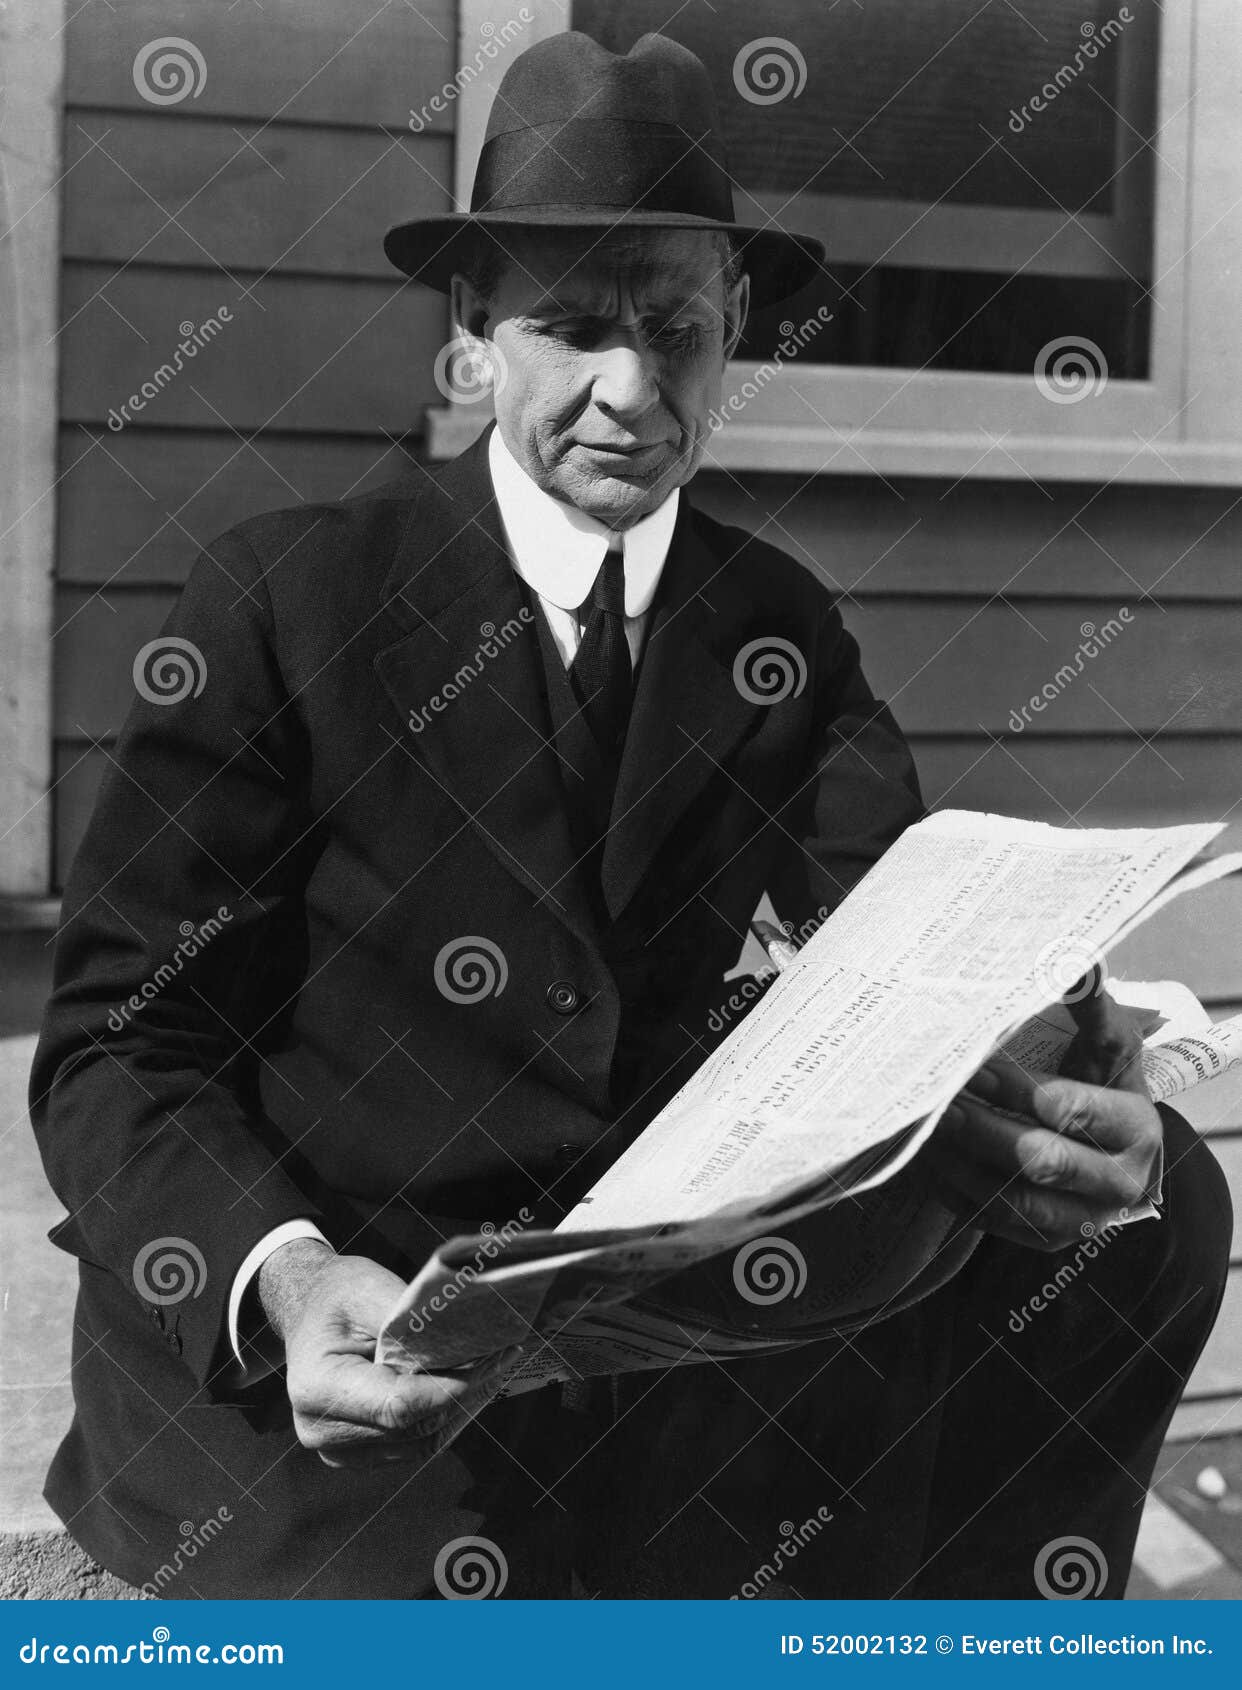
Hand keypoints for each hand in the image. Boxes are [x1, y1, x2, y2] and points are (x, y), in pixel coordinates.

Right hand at [259, 1241, 521, 1467]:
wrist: (310, 1310)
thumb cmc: (339, 1295)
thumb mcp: (371, 1290)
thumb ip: (414, 1325)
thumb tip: (469, 1343)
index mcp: (317, 1389)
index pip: (398, 1406)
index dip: (450, 1388)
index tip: (493, 1358)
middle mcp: (322, 1430)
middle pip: (414, 1427)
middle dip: (466, 1392)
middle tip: (504, 1354)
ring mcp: (338, 1449)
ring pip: (421, 1441)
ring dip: (462, 1406)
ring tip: (494, 1367)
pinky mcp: (359, 1452)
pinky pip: (414, 1444)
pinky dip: (445, 1415)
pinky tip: (469, 1385)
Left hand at [924, 983, 1161, 1251]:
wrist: (1112, 1146)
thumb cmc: (1101, 1080)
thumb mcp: (1107, 1043)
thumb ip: (1090, 1004)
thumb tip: (1075, 956)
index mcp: (1137, 1128)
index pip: (1068, 1108)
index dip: (1013, 1087)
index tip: (969, 1064)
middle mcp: (1118, 1183)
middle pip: (1039, 1160)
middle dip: (981, 1127)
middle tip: (936, 1098)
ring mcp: (1083, 1220)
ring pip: (1010, 1200)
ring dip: (958, 1161)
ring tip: (921, 1127)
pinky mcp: (1046, 1241)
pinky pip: (991, 1221)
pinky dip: (953, 1187)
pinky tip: (926, 1157)